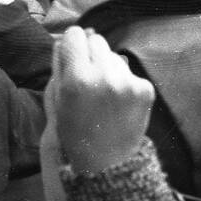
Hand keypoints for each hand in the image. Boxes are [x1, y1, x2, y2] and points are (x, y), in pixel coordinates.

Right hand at [48, 27, 154, 174]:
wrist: (106, 165)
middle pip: (96, 40)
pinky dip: (122, 81)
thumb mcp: (56, 102)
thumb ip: (57, 67)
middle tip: (87, 76)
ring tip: (103, 93)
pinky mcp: (145, 89)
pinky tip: (117, 102)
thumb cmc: (73, 134)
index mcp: (77, 79)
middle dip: (90, 53)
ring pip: (113, 55)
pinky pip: (129, 71)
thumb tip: (63, 40)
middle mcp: (105, 75)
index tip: (72, 56)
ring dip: (107, 67)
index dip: (72, 45)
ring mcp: (128, 82)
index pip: (75, 35)